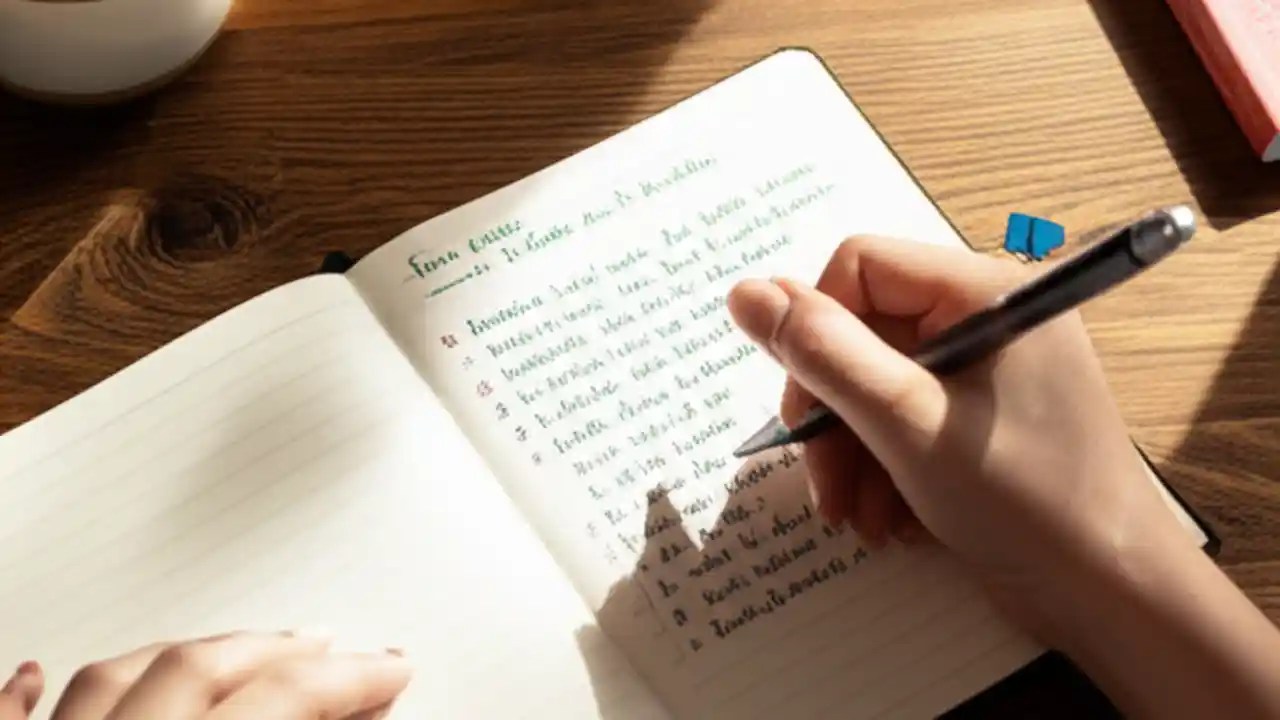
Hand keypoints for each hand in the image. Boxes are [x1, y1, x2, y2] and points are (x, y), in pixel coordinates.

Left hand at [1, 631, 410, 719]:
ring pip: (113, 676)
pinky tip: (33, 671)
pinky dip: (27, 696)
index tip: (393, 670)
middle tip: (340, 651)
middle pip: (202, 668)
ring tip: (240, 645)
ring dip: (187, 652)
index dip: (353, 680)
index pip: (284, 702)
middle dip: (282, 651)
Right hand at [726, 235, 1200, 638]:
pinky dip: (884, 469)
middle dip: (833, 415)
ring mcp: (987, 368)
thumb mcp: (907, 424)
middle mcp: (986, 316)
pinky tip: (889, 521)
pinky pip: (904, 419)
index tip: (802, 415)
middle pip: (863, 333)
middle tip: (825, 486)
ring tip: (856, 519)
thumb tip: (745, 291)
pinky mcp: (981, 417)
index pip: (860, 267)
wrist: (1112, 595)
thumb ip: (823, 356)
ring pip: (875, 385)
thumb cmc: (1025, 501)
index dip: (815, 332)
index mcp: (985, 290)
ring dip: (852, 455)